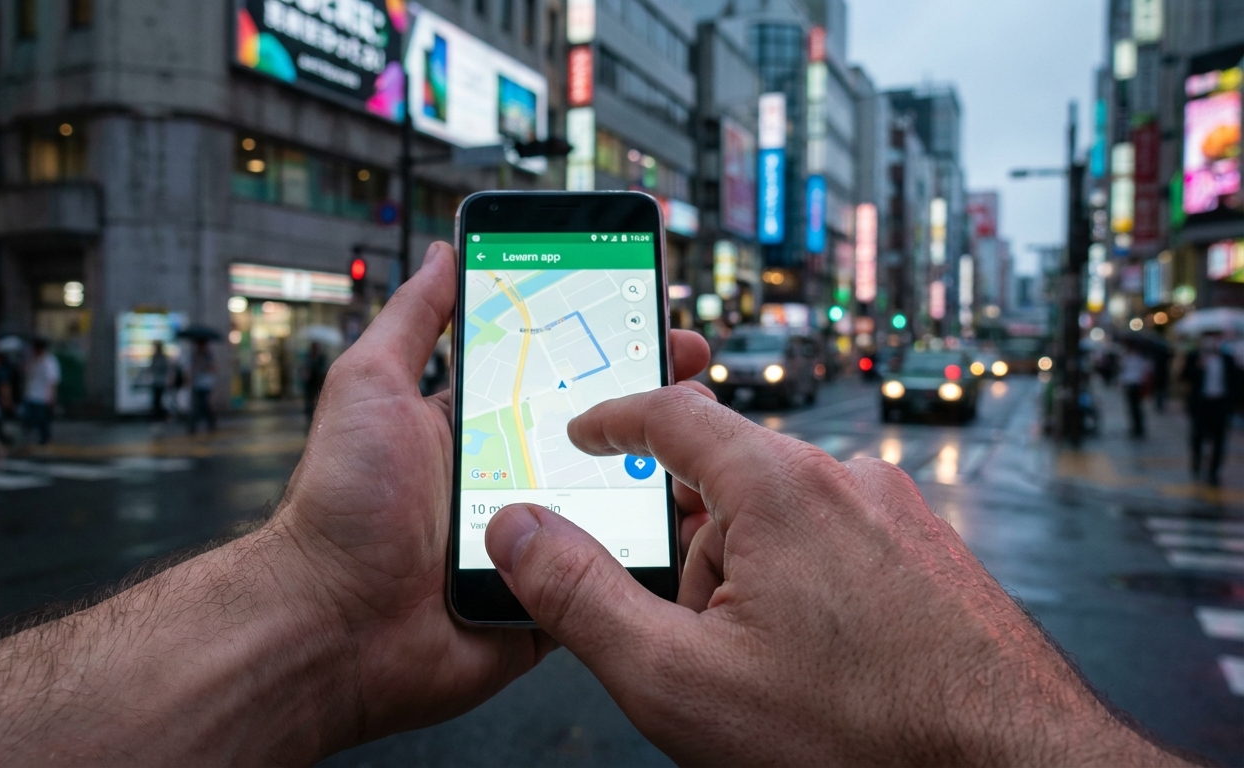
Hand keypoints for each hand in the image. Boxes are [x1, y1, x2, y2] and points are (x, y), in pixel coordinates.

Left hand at [272, 241, 712, 752]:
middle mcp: (510, 482)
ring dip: (661, 476)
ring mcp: (535, 544)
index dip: (605, 349)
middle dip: (653, 406)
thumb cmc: (341, 507)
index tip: (651, 320)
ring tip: (704, 445)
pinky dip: (647, 557)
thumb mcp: (369, 387)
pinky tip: (685, 526)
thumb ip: (412, 320)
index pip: (555, 378)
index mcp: (475, 431)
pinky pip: (610, 579)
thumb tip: (443, 253)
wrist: (330, 627)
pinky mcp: (550, 602)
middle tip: (693, 378)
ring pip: (617, 505)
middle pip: (600, 437)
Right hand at [485, 387, 1181, 765]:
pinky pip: (838, 548)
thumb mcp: (678, 677)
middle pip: (727, 486)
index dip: (615, 417)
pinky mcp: (931, 553)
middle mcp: (845, 480)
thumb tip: (517, 530)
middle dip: (693, 556)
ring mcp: (898, 515)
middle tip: (697, 645)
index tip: (588, 431)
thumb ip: (580, 595)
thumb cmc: (860, 735)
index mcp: (779, 486)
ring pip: (783, 526)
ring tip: (774, 676)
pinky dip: (806, 593)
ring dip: (752, 584)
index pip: (673, 411)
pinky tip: (823, 668)